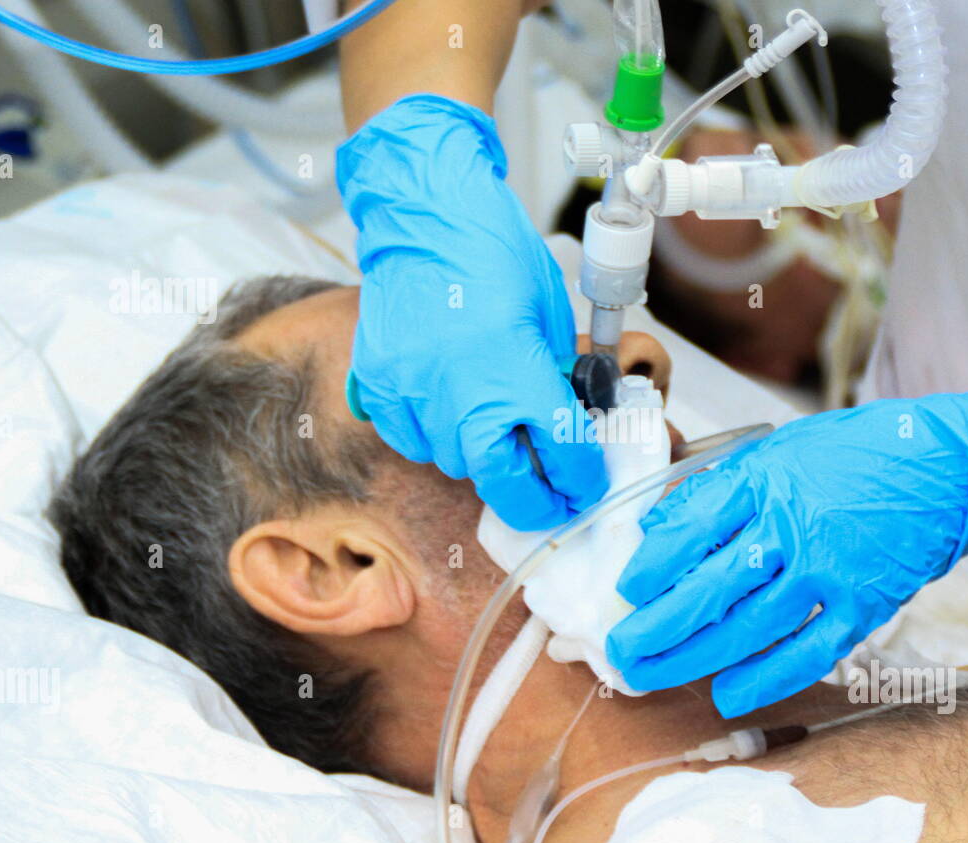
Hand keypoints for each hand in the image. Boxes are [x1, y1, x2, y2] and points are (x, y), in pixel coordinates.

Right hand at [338, 95, 607, 529]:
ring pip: (455, 462)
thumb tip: (562, 419)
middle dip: (533, 502)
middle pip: (504, 484)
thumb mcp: (548, 314)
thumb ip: (554, 375)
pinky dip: (433, 435)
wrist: (424, 214)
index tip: (586, 485)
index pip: (563, 453)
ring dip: (481, 457)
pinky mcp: (381, 388)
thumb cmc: (493, 250)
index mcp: (519, 375)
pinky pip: (411, 439)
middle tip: (550, 500)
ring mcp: (416, 396)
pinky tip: (448, 410)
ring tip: (495, 430)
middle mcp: (465, 397)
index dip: (581, 478)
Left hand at [606, 375, 967, 716]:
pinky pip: (808, 651)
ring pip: (749, 626)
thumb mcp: (779, 449)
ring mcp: (832, 570)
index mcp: (766, 479)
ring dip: (694, 658)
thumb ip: (719, 487)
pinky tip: (727, 694)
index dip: (653, 565)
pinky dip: (766, 678)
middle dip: (657, 626)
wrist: (946, 468)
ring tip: (651, 676)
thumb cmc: (856, 453)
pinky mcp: (864, 605)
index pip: (694, 527)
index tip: (625, 590)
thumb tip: (656, 525)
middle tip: (620, 652)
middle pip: (712, 586)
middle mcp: (795, 525)